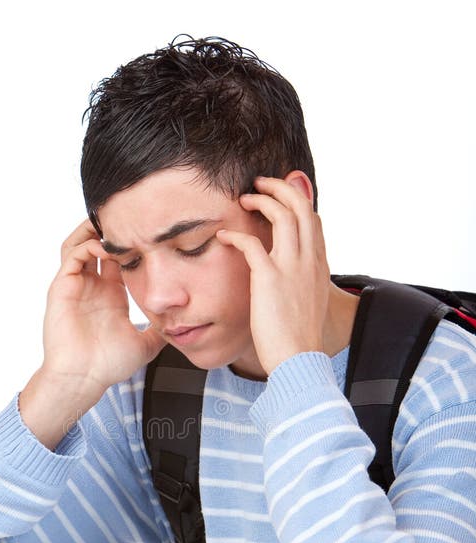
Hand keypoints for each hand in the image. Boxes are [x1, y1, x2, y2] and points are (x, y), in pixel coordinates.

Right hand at [42, 220, 164, 395]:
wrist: (83, 379)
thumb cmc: (108, 365)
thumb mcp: (145, 344)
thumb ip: (160, 331)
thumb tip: (183, 325)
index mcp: (110, 295)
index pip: (120, 259)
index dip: (134, 244)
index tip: (153, 234)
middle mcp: (92, 286)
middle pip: (99, 245)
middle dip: (114, 229)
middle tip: (134, 217)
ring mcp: (76, 285)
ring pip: (81, 243)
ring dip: (95, 229)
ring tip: (116, 220)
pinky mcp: (63, 287)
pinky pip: (73, 254)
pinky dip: (89, 244)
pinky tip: (108, 246)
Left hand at [216, 176, 329, 374]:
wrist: (299, 359)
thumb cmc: (298, 339)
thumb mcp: (308, 303)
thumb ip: (302, 283)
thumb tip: (291, 279)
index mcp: (319, 265)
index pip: (314, 219)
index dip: (297, 200)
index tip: (280, 196)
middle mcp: (309, 260)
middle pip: (301, 206)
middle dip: (280, 187)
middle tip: (260, 183)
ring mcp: (292, 267)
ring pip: (283, 214)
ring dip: (262, 199)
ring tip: (244, 198)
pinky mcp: (270, 278)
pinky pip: (251, 243)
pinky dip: (235, 235)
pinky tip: (223, 236)